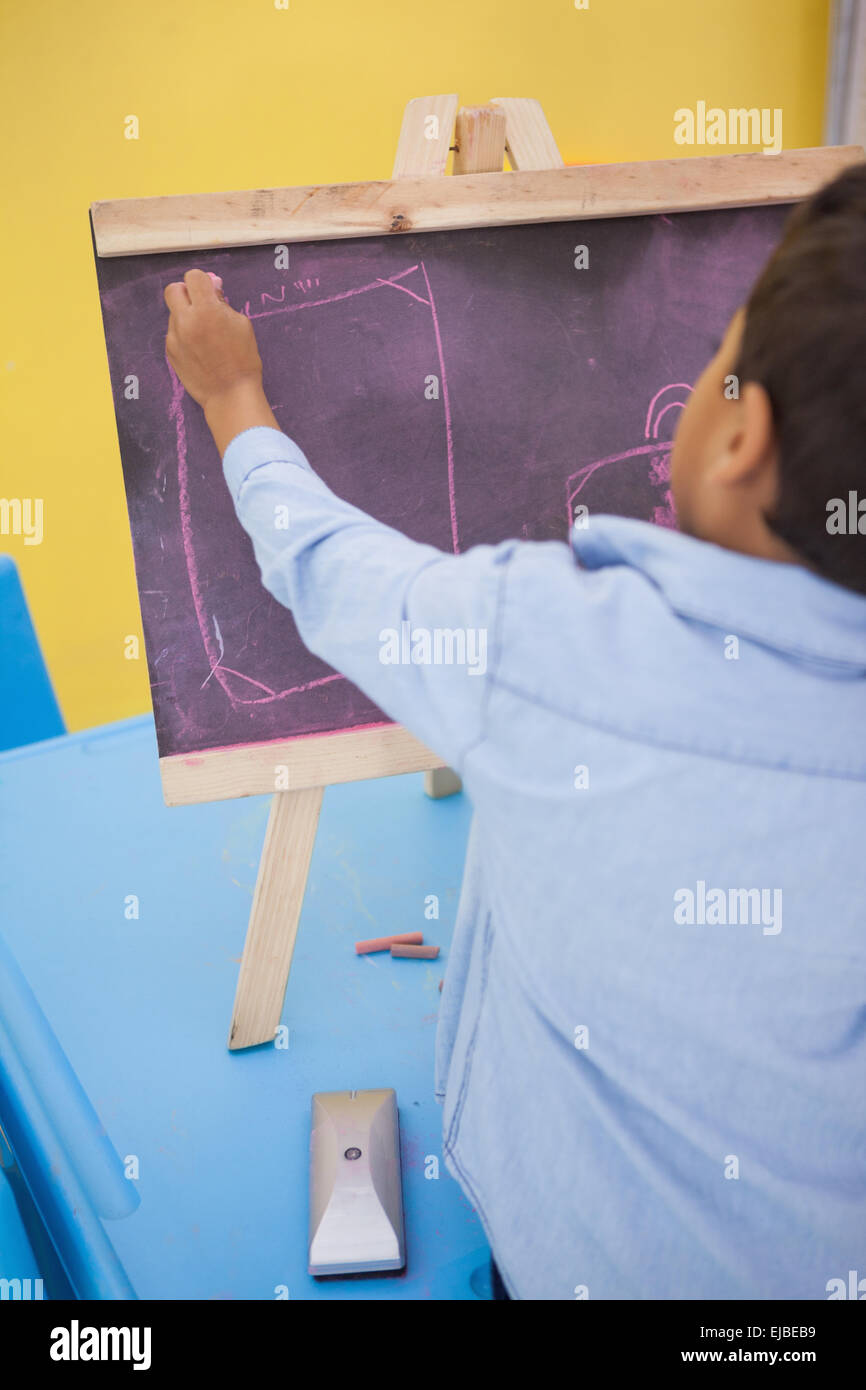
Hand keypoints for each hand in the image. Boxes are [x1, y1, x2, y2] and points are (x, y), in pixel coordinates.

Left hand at [164, 269, 278, 454]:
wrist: (231, 394)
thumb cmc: (243, 360)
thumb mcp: (241, 325)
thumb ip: (223, 302)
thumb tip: (213, 285)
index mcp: (206, 310)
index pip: (193, 277)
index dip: (203, 281)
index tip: (210, 291)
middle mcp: (186, 320)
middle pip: (173, 290)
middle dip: (187, 293)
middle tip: (200, 305)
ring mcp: (174, 337)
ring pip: (174, 313)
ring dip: (186, 316)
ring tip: (205, 335)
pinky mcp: (170, 352)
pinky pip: (174, 333)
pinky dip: (184, 334)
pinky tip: (199, 349)